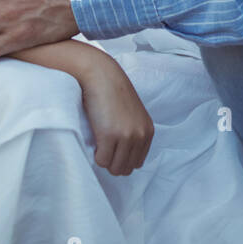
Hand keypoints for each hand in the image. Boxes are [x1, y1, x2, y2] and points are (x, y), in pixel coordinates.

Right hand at [71, 45, 154, 176]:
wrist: (101, 75)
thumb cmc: (112, 93)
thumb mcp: (132, 115)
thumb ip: (133, 134)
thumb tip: (123, 160)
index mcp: (148, 131)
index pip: (137, 162)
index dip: (122, 159)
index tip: (113, 148)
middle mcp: (140, 135)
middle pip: (127, 168)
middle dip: (113, 162)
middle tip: (104, 146)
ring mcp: (126, 136)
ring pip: (115, 168)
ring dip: (105, 160)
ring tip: (100, 143)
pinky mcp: (109, 136)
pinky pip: (102, 161)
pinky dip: (96, 156)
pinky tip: (95, 140)